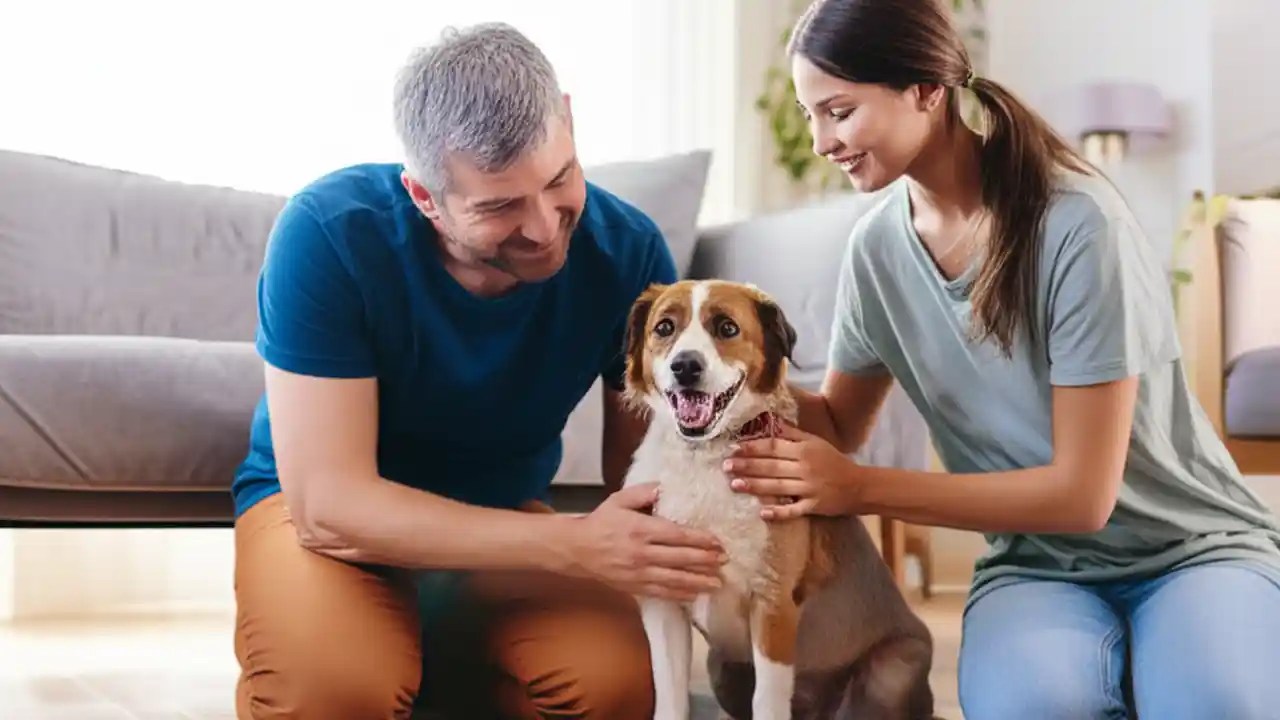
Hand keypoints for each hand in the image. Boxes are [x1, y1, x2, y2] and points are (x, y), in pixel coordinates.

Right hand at [565, 482, 726, 601]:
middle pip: (680, 559)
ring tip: (718, 583)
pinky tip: (695, 594)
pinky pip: (662, 593)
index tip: (718, 542)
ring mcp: (638, 573)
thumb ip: (644, 492)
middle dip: (706, 561)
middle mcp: (641, 553)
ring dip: (698, 582)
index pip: (677, 535)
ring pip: (674, 580)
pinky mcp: (634, 587)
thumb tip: (666, 487)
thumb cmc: (602, 522)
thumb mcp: (620, 499)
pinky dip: (680, 595)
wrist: (577, 549)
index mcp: (640, 529)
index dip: (700, 540)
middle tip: (725, 561)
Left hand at [724, 424, 859, 519]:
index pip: (774, 447)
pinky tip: (762, 513)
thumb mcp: (815, 442)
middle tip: (726, 466)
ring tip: (734, 485)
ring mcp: (809, 489)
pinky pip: (794, 510)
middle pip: (772, 466)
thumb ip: (792, 433)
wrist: (859, 485)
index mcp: (804, 450)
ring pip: (778, 487)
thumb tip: (770, 420)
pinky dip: (779, 512)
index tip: (734, 448)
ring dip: (755, 486)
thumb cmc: (834, 461)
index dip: (753, 447)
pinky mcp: (814, 506)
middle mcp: (805, 468)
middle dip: (747, 466)